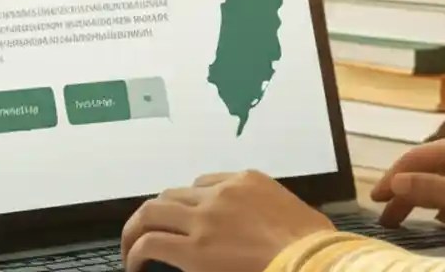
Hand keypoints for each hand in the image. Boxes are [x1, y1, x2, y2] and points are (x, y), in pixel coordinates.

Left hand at [120, 170, 335, 271]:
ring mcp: (204, 221)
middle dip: (156, 215)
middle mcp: (221, 194)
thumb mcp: (293, 212)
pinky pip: (150, 244)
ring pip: (151, 214)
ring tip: (131, 250)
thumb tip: (265, 228)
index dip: (189, 203)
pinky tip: (135, 266)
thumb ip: (268, 210)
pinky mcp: (193, 251)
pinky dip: (136, 253)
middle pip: (171, 195)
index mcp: (247, 181)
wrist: (310, 262)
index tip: (186, 220)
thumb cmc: (313, 245)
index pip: (203, 184)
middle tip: (147, 233)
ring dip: (136, 231)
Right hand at [372, 131, 444, 234]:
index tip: (372, 200)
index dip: (392, 178)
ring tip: (405, 219)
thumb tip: (397, 182)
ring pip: (443, 175)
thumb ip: (433, 190)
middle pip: (427, 165)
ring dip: (422, 195)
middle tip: (384, 217)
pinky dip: (444, 197)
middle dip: (404, 189)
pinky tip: (443, 216)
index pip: (416, 158)